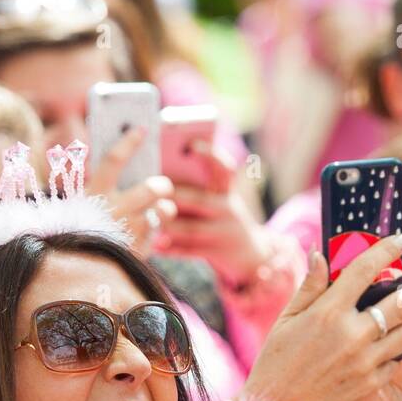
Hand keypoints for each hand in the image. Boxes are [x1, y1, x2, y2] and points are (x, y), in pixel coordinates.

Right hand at [87, 127, 177, 254]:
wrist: (74, 268)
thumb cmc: (83, 227)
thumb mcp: (86, 203)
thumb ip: (106, 184)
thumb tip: (134, 163)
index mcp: (93, 194)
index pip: (114, 159)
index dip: (129, 142)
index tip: (142, 129)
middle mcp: (112, 211)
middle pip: (152, 188)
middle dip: (162, 184)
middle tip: (162, 186)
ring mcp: (128, 232)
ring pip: (164, 210)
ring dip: (165, 208)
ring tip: (161, 208)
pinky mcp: (139, 250)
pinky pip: (159, 232)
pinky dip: (155, 230)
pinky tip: (146, 231)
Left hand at [160, 140, 268, 284]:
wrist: (251, 256)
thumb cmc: (222, 222)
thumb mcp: (219, 202)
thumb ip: (198, 190)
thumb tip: (160, 179)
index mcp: (226, 192)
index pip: (224, 168)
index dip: (211, 154)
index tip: (192, 144)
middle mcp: (228, 209)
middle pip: (200, 200)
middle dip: (175, 196)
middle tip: (152, 191)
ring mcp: (224, 232)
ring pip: (192, 229)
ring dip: (169, 226)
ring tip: (149, 222)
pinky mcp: (219, 252)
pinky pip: (191, 251)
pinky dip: (172, 250)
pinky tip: (155, 247)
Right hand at [241, 232, 401, 400]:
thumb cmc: (275, 364)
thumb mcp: (286, 320)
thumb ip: (310, 286)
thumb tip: (321, 253)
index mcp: (328, 312)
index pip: (366, 269)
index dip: (389, 248)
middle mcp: (351, 334)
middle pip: (401, 300)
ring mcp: (364, 362)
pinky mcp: (371, 385)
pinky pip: (399, 360)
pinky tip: (398, 342)